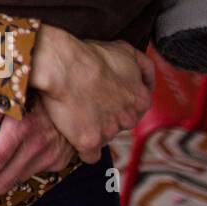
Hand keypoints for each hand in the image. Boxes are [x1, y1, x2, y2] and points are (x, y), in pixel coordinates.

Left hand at [0, 106, 75, 199]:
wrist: (71, 97)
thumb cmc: (32, 92)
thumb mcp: (5, 98)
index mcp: (20, 127)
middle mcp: (36, 145)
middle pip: (3, 179)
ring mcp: (49, 156)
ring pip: (15, 180)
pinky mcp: (57, 162)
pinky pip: (29, 173)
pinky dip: (13, 174)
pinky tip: (2, 168)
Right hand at [30, 24, 154, 162]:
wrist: (63, 66)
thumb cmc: (90, 54)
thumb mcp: (126, 51)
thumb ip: (141, 66)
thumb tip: (143, 75)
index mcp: (141, 98)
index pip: (136, 107)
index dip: (119, 99)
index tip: (106, 95)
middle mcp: (129, 118)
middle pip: (121, 123)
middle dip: (108, 115)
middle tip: (88, 102)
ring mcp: (110, 132)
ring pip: (105, 137)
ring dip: (93, 129)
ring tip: (75, 114)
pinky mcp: (90, 142)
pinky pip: (89, 155)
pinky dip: (82, 147)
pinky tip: (73, 136)